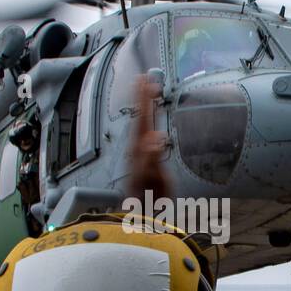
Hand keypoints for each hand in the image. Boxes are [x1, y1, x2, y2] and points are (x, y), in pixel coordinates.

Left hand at [127, 75, 172, 201]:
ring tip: (146, 91)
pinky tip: (151, 119)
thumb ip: (151, 158)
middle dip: (142, 97)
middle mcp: (137, 147)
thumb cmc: (149, 196)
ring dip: (144, 106)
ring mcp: (140, 152)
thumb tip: (153, 139)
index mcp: (139, 148)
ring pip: (142, 123)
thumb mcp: (151, 178)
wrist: (145, 212)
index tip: (146, 81)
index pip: (141, 118)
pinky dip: (148, 120)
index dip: (144, 99)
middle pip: (140, 117)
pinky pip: (146, 132)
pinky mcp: (146, 157)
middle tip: (144, 78)